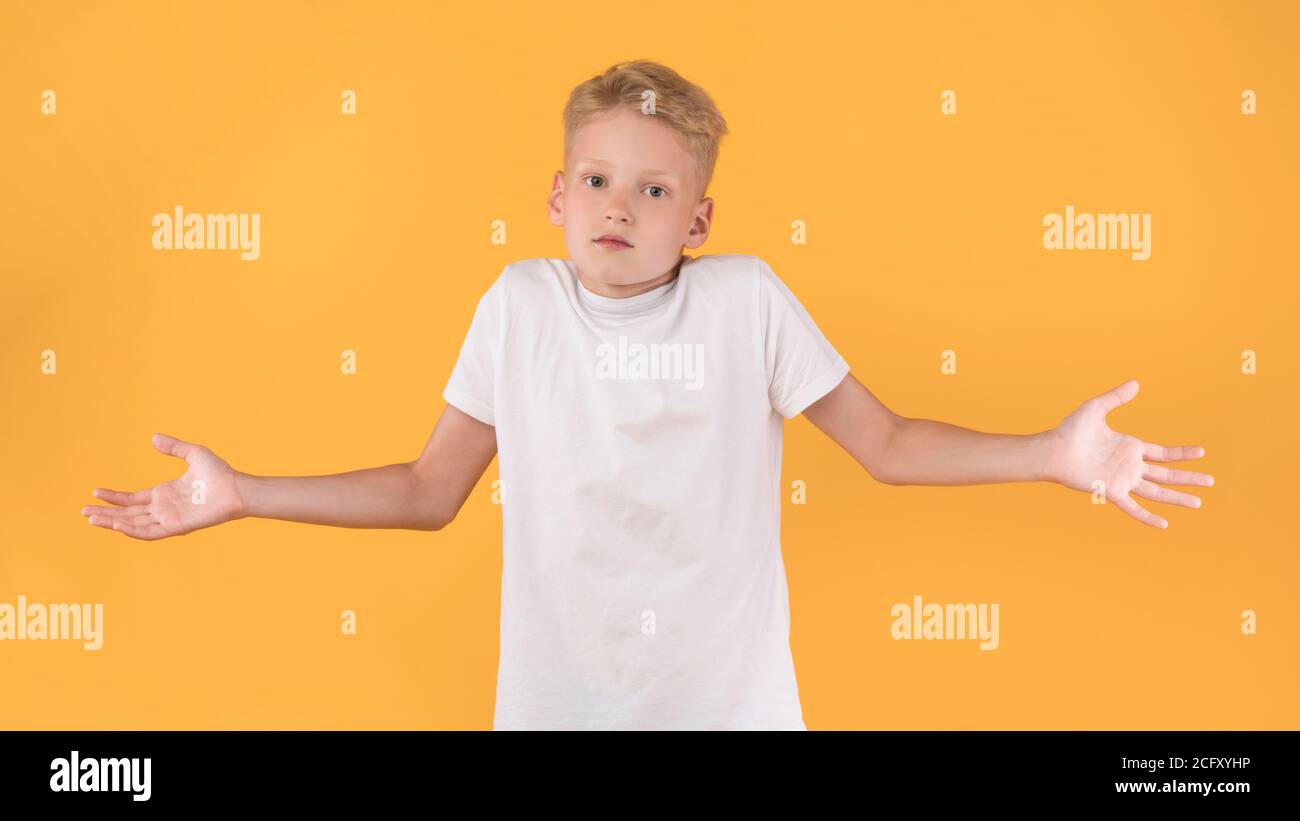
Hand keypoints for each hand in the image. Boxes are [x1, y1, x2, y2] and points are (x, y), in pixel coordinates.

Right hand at [81, 433, 247, 539]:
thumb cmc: (220, 473)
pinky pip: (150, 532)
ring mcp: (169, 519)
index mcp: (165, 494)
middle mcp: (164, 508)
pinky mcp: (177, 527)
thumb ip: (174, 447)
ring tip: (92, 519)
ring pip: (135, 524)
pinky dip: (133, 530)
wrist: (236, 488)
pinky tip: (117, 524)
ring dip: (113, 522)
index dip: (114, 497)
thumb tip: (153, 437)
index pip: (133, 499)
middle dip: (106, 513)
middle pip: (128, 514)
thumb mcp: (193, 454)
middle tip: (84, 511)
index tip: (96, 492)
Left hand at [1045, 379, 1213, 528]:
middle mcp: (1129, 465)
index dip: (1182, 453)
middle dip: (1188, 477)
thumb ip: (1116, 398)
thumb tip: (1136, 383)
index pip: (1163, 453)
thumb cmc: (1071, 430)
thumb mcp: (1096, 408)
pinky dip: (1147, 516)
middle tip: (1211, 481)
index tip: (1201, 452)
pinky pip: (1133, 507)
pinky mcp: (1111, 491)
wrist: (1053, 450)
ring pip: (1156, 491)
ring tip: (1198, 503)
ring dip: (1177, 497)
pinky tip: (1164, 524)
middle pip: (1166, 474)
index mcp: (1130, 447)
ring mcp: (1122, 480)